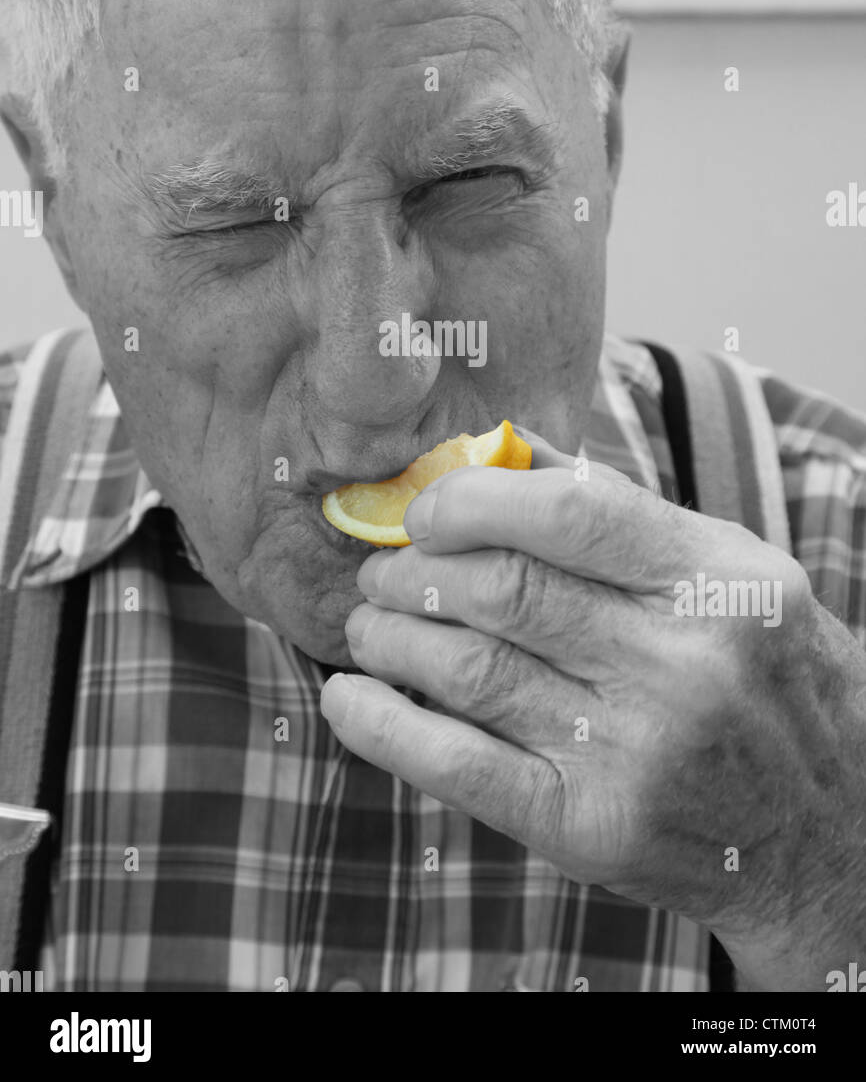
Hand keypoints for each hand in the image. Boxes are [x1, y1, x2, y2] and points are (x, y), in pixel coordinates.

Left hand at [320, 433, 865, 989]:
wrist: (831, 834)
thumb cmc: (768, 679)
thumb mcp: (726, 573)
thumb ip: (614, 508)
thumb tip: (496, 449)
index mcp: (718, 582)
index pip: (568, 511)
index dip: (471, 500)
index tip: (425, 511)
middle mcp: (683, 664)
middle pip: (505, 588)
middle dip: (414, 570)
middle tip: (382, 570)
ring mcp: (638, 752)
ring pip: (470, 667)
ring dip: (391, 637)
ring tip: (370, 623)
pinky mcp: (592, 827)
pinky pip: (461, 766)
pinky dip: (385, 726)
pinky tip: (351, 698)